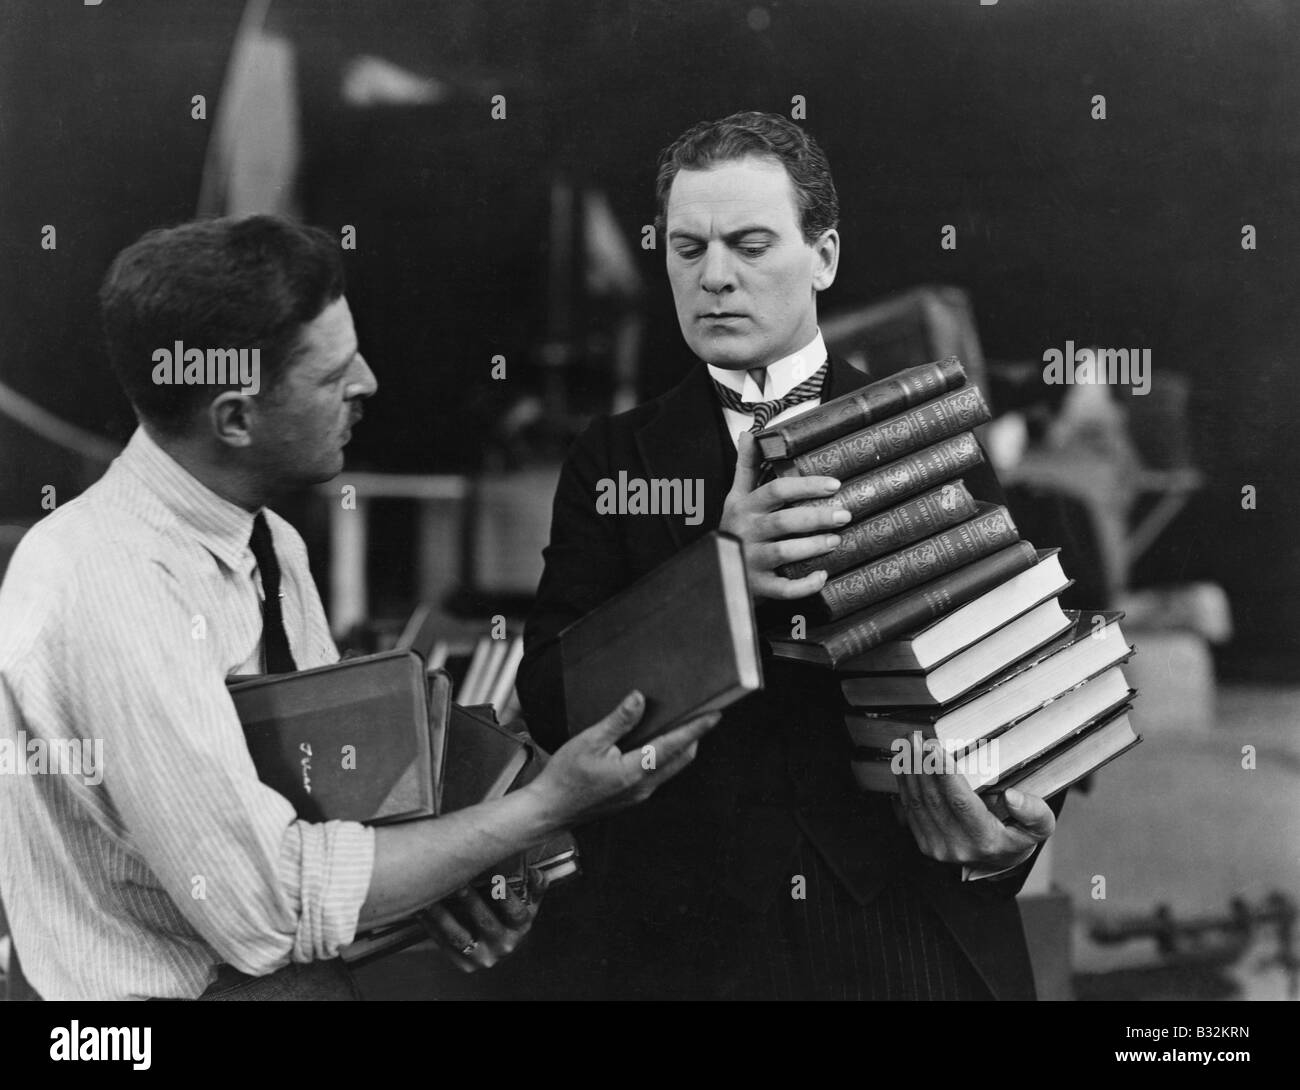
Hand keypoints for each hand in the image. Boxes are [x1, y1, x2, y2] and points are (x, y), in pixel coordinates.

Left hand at [422, 871, 544, 972]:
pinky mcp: (465, 963)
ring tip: (431, 900)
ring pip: (460, 937)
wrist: (502, 946)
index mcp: (521, 927)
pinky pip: (445, 945)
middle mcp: (504, 945)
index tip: (495, 879)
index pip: (515, 912)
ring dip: (444, 917)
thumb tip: (536, 872)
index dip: (506, 897)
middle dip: (471, 902)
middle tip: (458, 883)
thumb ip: (534, 885)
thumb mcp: (529, 901)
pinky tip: (423, 912)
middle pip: (486, 922)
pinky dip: (432, 927)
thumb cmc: (512, 915)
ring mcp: (484, 956)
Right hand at [526, 690, 720, 827]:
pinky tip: (656, 742)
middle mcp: (643, 786)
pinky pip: (658, 774)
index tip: (714, 715)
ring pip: (671, 767)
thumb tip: (639, 700)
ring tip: (682, 723)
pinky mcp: (633, 796)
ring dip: (680, 746)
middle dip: (694, 736)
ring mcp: (640, 794)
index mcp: (634, 771)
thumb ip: (618, 721)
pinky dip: (665, 756)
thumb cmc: (564, 778)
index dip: (696, 728)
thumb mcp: (589, 741)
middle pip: (681, 758)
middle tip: (701, 713)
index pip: (674, 745)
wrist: (549, 811)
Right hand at [719, 431, 851, 600]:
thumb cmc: (734, 529)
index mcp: (745, 507)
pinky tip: (822, 576)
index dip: (805, 486)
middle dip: (815, 517)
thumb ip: (745, 467)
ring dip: (812, 546)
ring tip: (836, 541)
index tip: (834, 484)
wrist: (716, 570)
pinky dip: (803, 585)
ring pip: (782, 552)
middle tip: (844, 514)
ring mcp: (751, 559)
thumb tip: (749, 434)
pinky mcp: (757, 586)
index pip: (775, 490)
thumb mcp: (735, 497)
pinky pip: (782, 588)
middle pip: (783, 521)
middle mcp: (746, 532)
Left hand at [896, 740, 1054, 871]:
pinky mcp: (924, 844)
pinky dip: (904, 784)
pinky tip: (903, 763)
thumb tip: (1012, 796)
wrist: (998, 863)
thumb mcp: (1040, 827)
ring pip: (916, 803)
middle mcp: (958, 847)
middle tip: (916, 737)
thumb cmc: (1018, 836)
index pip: (960, 802)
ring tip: (907, 745)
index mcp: (986, 841)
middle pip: (933, 800)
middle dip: (922, 765)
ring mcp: (937, 848)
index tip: (933, 747)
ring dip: (909, 771)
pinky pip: (908, 810)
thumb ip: (1034, 812)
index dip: (944, 773)